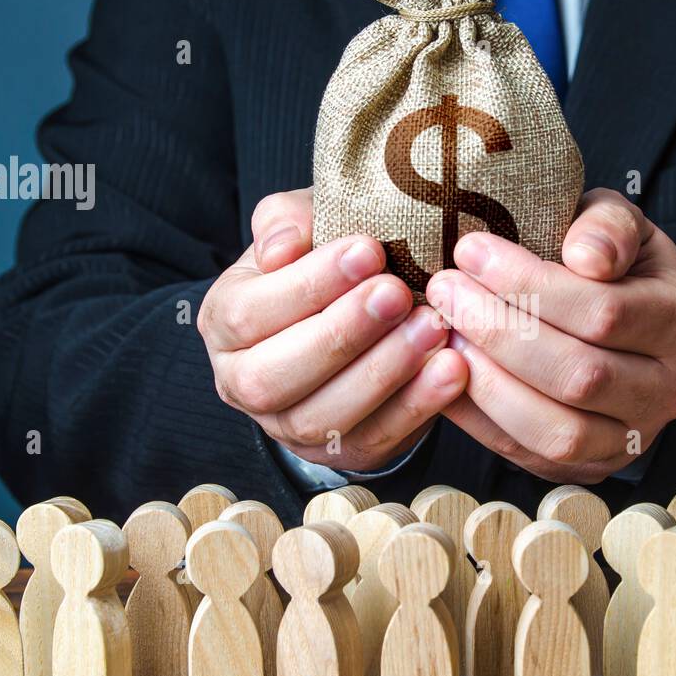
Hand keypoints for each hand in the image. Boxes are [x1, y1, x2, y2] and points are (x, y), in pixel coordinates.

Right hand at [197, 187, 468, 469]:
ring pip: (324, 416)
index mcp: (224, 323)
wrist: (363, 314)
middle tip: (397, 294)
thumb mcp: (305, 229)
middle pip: (274, 376)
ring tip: (432, 327)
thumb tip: (282, 248)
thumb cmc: (329, 264)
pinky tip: (452, 367)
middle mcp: (242, 383)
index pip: (250, 312)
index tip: (368, 250)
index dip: (308, 284)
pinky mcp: (342, 452)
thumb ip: (287, 223)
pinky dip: (417, 405)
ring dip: (383, 372)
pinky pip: (375, 438)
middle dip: (341, 334)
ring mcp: (289, 428)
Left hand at [425, 188, 675, 482]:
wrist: (630, 323)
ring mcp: (632, 438)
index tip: (471, 251)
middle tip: (446, 290)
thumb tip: (585, 256)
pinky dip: (478, 418)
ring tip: (445, 334)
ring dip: (488, 383)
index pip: (604, 312)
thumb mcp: (620, 226)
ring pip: (558, 430)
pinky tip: (444, 373)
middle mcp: (667, 390)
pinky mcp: (590, 467)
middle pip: (580, 376)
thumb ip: (607, 226)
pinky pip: (529, 455)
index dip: (529, 284)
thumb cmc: (615, 266)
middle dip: (500, 331)